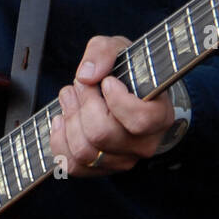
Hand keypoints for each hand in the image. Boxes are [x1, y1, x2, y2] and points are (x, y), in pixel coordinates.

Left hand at [49, 35, 174, 176]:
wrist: (126, 93)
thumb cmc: (126, 72)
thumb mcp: (119, 49)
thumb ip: (104, 52)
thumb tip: (86, 75)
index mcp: (160, 116)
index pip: (140, 120)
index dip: (117, 100)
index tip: (108, 82)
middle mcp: (144, 144)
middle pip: (102, 134)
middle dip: (83, 104)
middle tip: (80, 84)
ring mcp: (123, 161)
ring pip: (85, 151)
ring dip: (69, 119)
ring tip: (69, 97)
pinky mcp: (102, 169)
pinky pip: (73, 166)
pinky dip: (59, 141)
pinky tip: (61, 120)